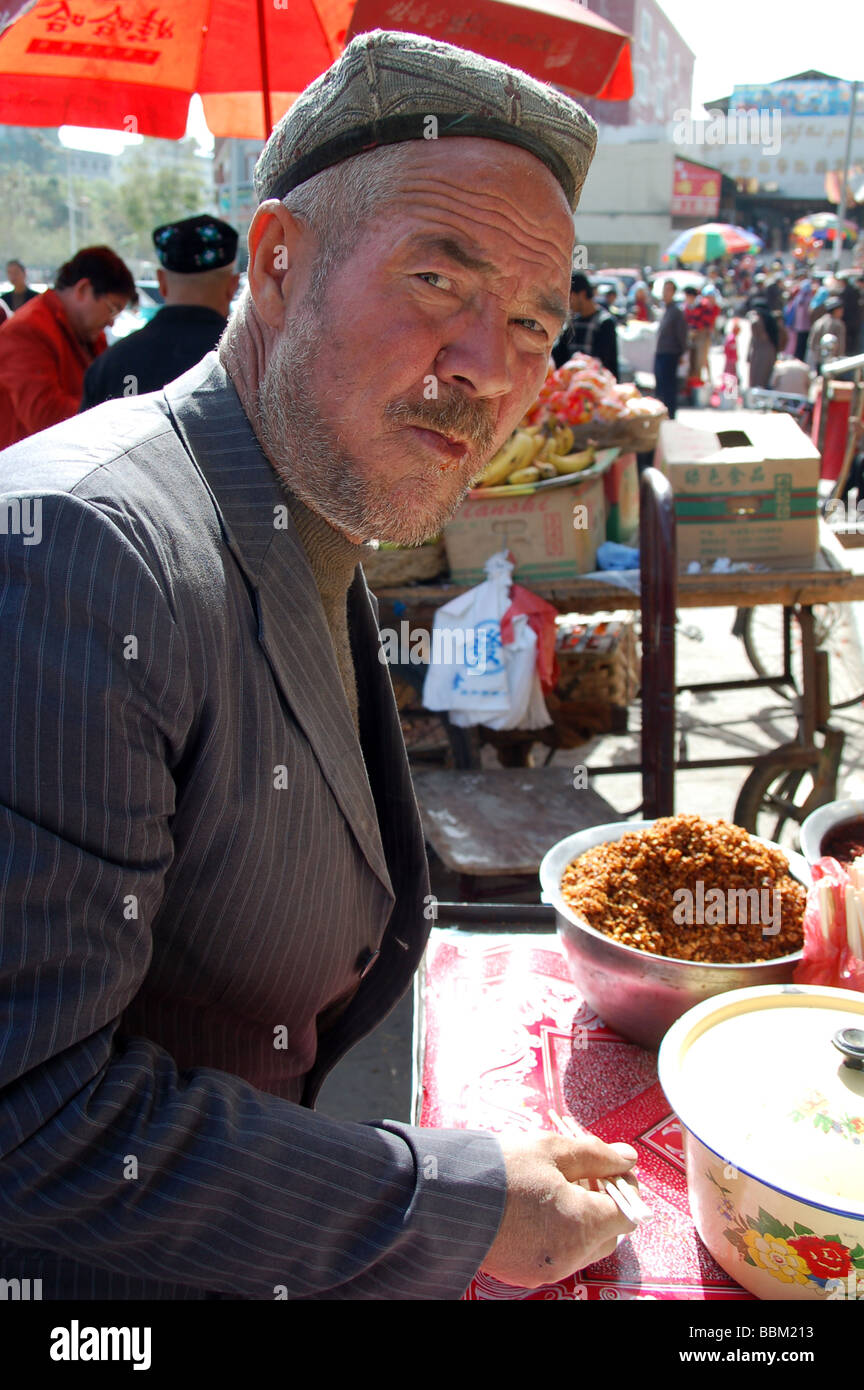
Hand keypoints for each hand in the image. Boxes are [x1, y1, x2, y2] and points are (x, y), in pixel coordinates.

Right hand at [480, 1131, 639, 1288]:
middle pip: (608, 1234)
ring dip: (580, 1220)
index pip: (628, 1213)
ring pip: (582, 1247)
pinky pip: (556, 1255)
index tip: (610, 1168)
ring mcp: (548, 1268)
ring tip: (554, 1189)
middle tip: (583, 1175)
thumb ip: (596, 1155)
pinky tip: (534, 1208)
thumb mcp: (553, 1149)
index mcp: (583, 1224)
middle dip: (603, 1204)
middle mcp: (571, 1255)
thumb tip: (627, 1159)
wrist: (448, 1197)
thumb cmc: (502, 1169)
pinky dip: (557, 1234)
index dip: (624, 1188)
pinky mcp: (525, 1273)